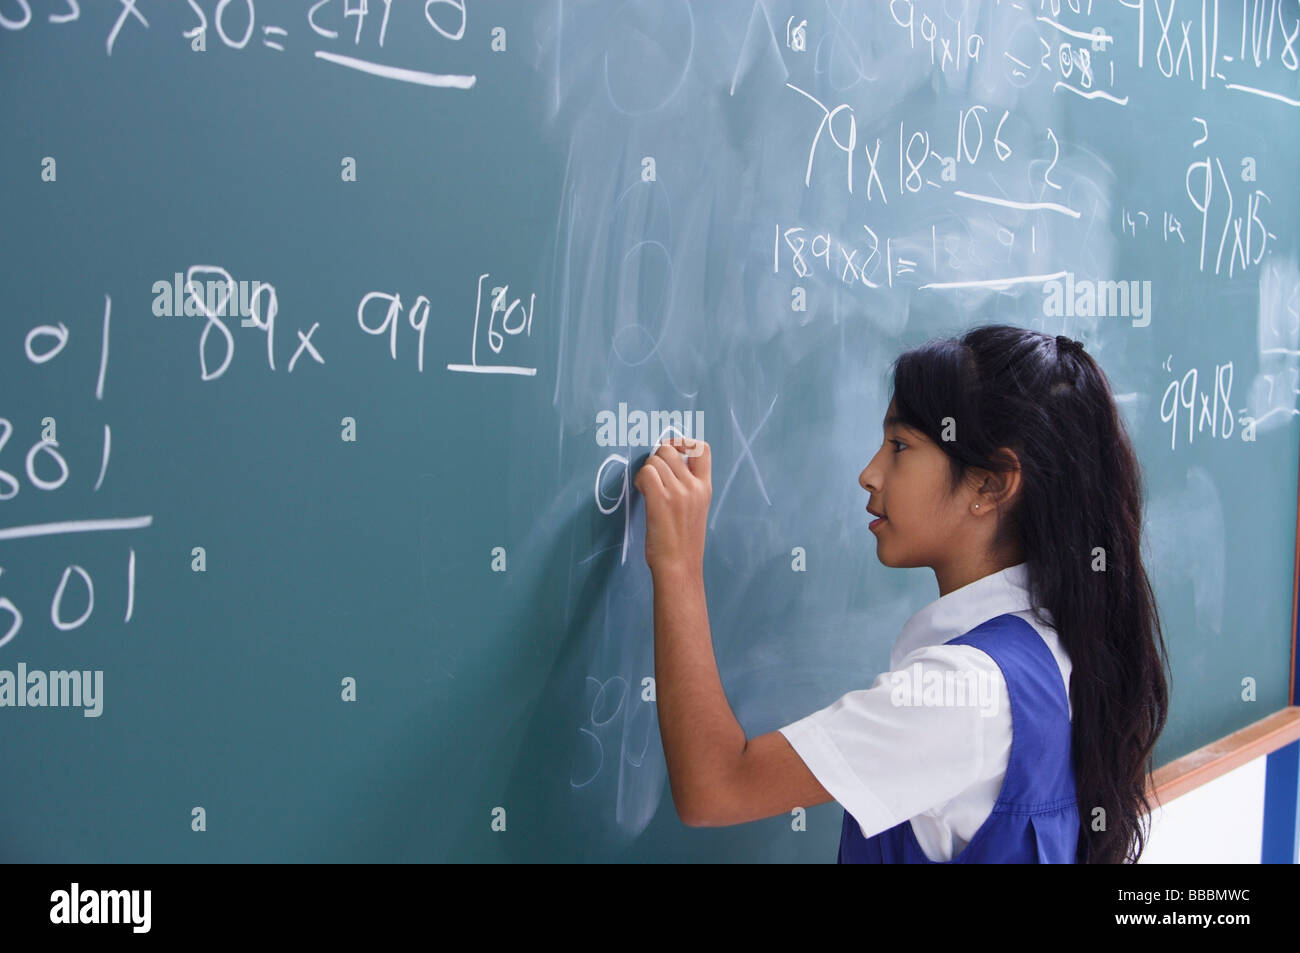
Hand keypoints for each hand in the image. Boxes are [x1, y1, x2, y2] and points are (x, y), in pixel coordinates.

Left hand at [633, 437, 711, 575]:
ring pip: (654, 460)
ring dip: (645, 471)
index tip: (672, 451)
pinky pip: (645, 473)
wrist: (680, 566)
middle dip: (656, 459)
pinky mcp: (661, 500)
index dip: (683, 442)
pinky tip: (641, 492)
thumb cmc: (683, 544)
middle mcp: (694, 486)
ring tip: (646, 488)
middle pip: (669, 450)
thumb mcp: (695, 510)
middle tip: (652, 477)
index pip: (702, 449)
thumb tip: (667, 469)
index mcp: (705, 488)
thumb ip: (688, 488)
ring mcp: (679, 492)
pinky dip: (639, 479)